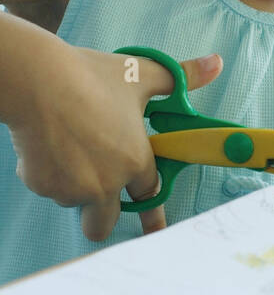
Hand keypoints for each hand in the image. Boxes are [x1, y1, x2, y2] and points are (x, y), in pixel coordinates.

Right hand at [9, 43, 223, 241]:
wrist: (36, 78)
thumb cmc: (90, 75)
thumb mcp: (139, 74)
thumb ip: (180, 77)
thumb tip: (216, 63)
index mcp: (135, 160)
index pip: (149, 195)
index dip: (151, 213)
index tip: (155, 232)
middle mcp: (106, 183)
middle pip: (104, 223)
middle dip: (101, 214)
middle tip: (94, 192)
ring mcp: (72, 188)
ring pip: (74, 201)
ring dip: (73, 186)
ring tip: (68, 145)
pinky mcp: (42, 185)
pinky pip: (47, 188)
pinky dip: (48, 173)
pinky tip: (46, 143)